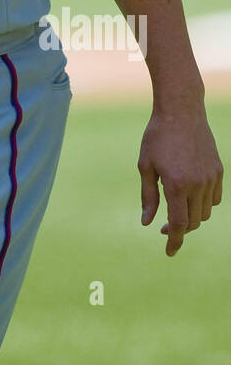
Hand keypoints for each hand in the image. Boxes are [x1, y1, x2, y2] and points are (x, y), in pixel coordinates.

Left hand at [138, 106, 222, 255]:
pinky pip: (214, 199)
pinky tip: (190, 196)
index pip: (178, 225)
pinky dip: (203, 204)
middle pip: (192, 222)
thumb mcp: (145, 166)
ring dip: (191, 216)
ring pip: (204, 213)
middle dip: (178, 229)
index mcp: (176, 185)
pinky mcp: (218, 171)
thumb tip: (147, 223)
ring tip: (175, 206)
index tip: (169, 252)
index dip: (173, 241)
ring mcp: (210, 178)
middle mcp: (197, 184)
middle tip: (162, 226)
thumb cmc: (157, 137)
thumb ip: (148, 197)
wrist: (181, 111)